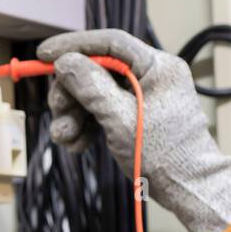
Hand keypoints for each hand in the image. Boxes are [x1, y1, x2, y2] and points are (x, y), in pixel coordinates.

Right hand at [37, 29, 230, 231]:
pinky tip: (77, 144)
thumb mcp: (120, 119)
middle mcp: (150, 76)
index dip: (74, 45)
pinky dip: (85, 125)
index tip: (44, 55)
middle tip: (57, 111)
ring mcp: (141, 96)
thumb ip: (92, 87)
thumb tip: (65, 61)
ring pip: (94, 92)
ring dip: (73, 114)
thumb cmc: (163, 155)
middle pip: (96, 70)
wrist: (187, 188)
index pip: (110, 43)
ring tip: (64, 137)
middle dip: (70, 92)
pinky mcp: (133, 115)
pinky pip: (101, 111)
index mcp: (157, 67)